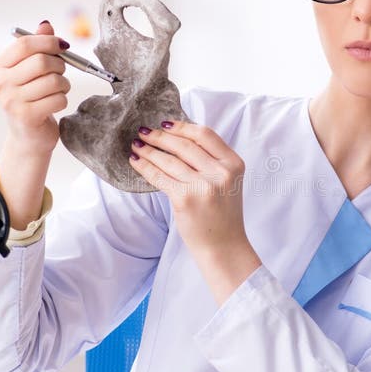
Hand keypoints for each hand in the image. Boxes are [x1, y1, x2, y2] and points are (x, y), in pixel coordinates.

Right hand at [0, 21, 70, 155]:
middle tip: (62, 71)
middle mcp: (0, 83)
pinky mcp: (26, 116)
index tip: (62, 45)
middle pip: (41, 61)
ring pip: (53, 81)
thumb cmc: (31, 97)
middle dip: (60, 64)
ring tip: (59, 89)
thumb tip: (45, 25)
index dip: (48, 42)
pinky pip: (58, 99)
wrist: (28, 135)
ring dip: (64, 84)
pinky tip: (55, 104)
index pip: (25, 44)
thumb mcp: (30, 70)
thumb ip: (37, 46)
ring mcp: (11, 101)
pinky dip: (63, 100)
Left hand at [129, 120, 261, 300]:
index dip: (182, 127)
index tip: (165, 124)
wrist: (223, 247)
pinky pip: (159, 177)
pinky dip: (145, 167)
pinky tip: (136, 162)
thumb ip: (210, 161)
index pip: (205, 135)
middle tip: (144, 132)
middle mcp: (220, 173)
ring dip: (149, 150)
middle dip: (160, 137)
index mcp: (234, 164)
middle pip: (184, 145)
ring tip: (137, 146)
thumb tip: (176, 140)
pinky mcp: (185, 199)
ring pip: (169, 160)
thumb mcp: (227, 182)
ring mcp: (203, 186)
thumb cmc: (222, 215)